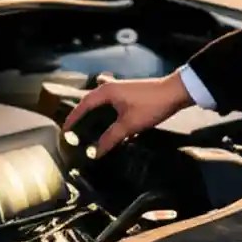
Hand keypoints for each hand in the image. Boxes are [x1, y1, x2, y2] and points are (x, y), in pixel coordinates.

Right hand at [61, 74, 193, 157]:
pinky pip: (113, 103)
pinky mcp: (130, 94)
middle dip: (83, 115)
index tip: (65, 130)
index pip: (83, 105)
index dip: (73, 118)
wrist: (176, 93)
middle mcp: (111, 88)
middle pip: (91, 101)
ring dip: (96, 113)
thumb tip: (95, 153)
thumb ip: (111, 138)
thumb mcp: (129, 125)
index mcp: (106, 92)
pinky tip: (113, 124)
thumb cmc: (150, 106)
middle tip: (76, 130)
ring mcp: (121, 90)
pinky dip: (109, 112)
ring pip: (102, 102)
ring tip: (91, 128)